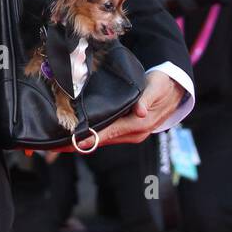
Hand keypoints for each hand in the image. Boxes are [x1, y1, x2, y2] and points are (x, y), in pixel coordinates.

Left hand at [65, 70, 184, 151]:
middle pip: (103, 140)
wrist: (175, 89)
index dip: (92, 138)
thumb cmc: (163, 85)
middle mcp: (134, 133)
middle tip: (57, 147)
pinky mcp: (127, 130)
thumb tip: (140, 110)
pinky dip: (92, 139)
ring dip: (83, 143)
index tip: (75, 142)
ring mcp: (131, 134)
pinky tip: (77, 139)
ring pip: (103, 140)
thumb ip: (146, 99)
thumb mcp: (156, 88)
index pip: (110, 132)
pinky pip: (107, 136)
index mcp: (140, 124)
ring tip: (61, 145)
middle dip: (80, 145)